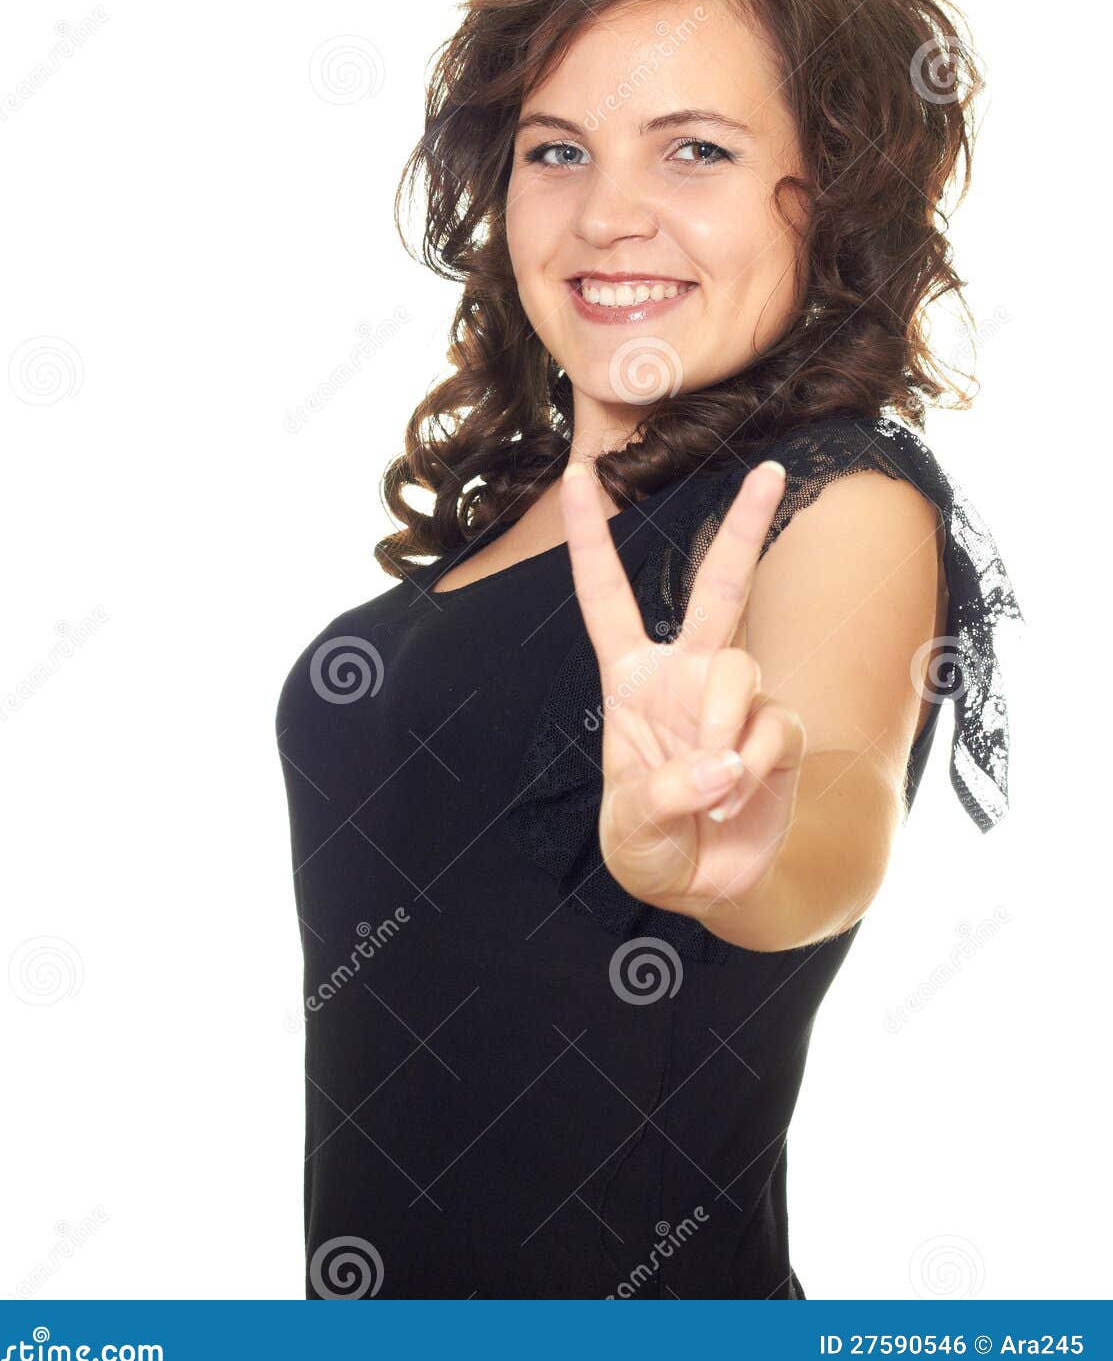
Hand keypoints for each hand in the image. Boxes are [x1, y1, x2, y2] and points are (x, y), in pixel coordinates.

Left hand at [560, 456, 806, 914]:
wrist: (708, 889)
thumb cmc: (651, 847)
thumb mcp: (630, 832)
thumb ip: (662, 797)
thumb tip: (721, 763)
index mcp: (631, 678)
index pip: (606, 595)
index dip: (592, 537)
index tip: (580, 474)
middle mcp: (688, 674)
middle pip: (719, 587)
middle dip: (746, 527)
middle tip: (770, 471)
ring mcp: (737, 700)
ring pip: (741, 672)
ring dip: (722, 733)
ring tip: (710, 793)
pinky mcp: (780, 733)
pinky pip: (774, 729)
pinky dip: (751, 770)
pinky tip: (732, 805)